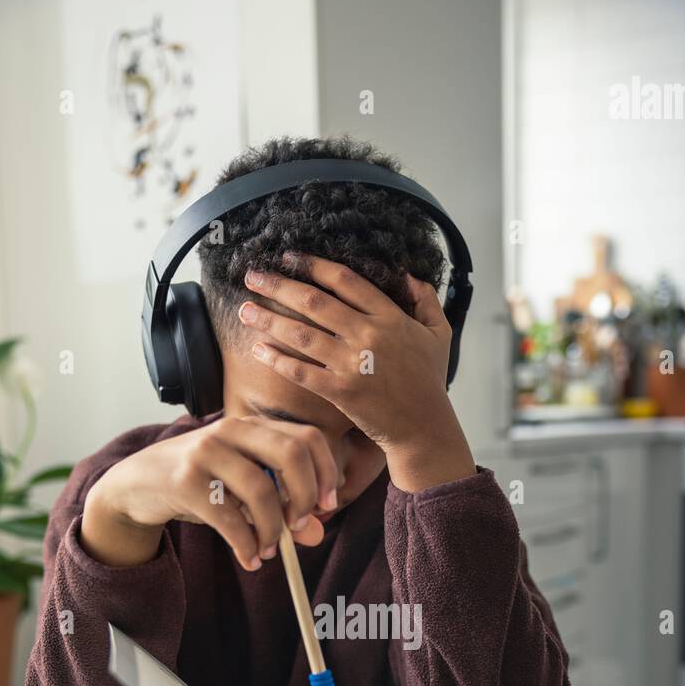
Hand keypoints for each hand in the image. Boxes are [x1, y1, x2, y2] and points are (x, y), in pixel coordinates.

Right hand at [81, 415, 337, 569]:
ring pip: (262, 490)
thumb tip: (315, 533)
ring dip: (273, 530)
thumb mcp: (241, 492)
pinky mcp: (184, 480)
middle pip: (292, 453)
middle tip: (300, 525)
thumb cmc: (197, 483)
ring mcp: (205, 452)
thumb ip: (280, 507)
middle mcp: (231, 431)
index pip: (307, 437)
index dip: (326, 472)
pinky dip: (246, 545)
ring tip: (269, 551)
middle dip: (305, 496)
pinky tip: (250, 559)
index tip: (327, 505)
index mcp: (251, 426)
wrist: (136, 484)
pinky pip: (229, 517)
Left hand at [239, 256, 474, 481]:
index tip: (290, 258)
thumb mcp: (440, 334)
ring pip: (301, 334)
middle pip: (315, 302)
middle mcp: (368, 335)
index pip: (345, 281)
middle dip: (279, 286)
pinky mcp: (340, 392)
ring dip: (268, 319)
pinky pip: (300, 372)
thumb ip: (427, 300)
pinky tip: (258, 349)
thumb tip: (407, 276)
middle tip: (252, 276)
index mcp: (390, 317)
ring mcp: (352, 364)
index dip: (313, 266)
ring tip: (245, 310)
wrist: (423, 428)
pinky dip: (277, 360)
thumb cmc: (430, 382)